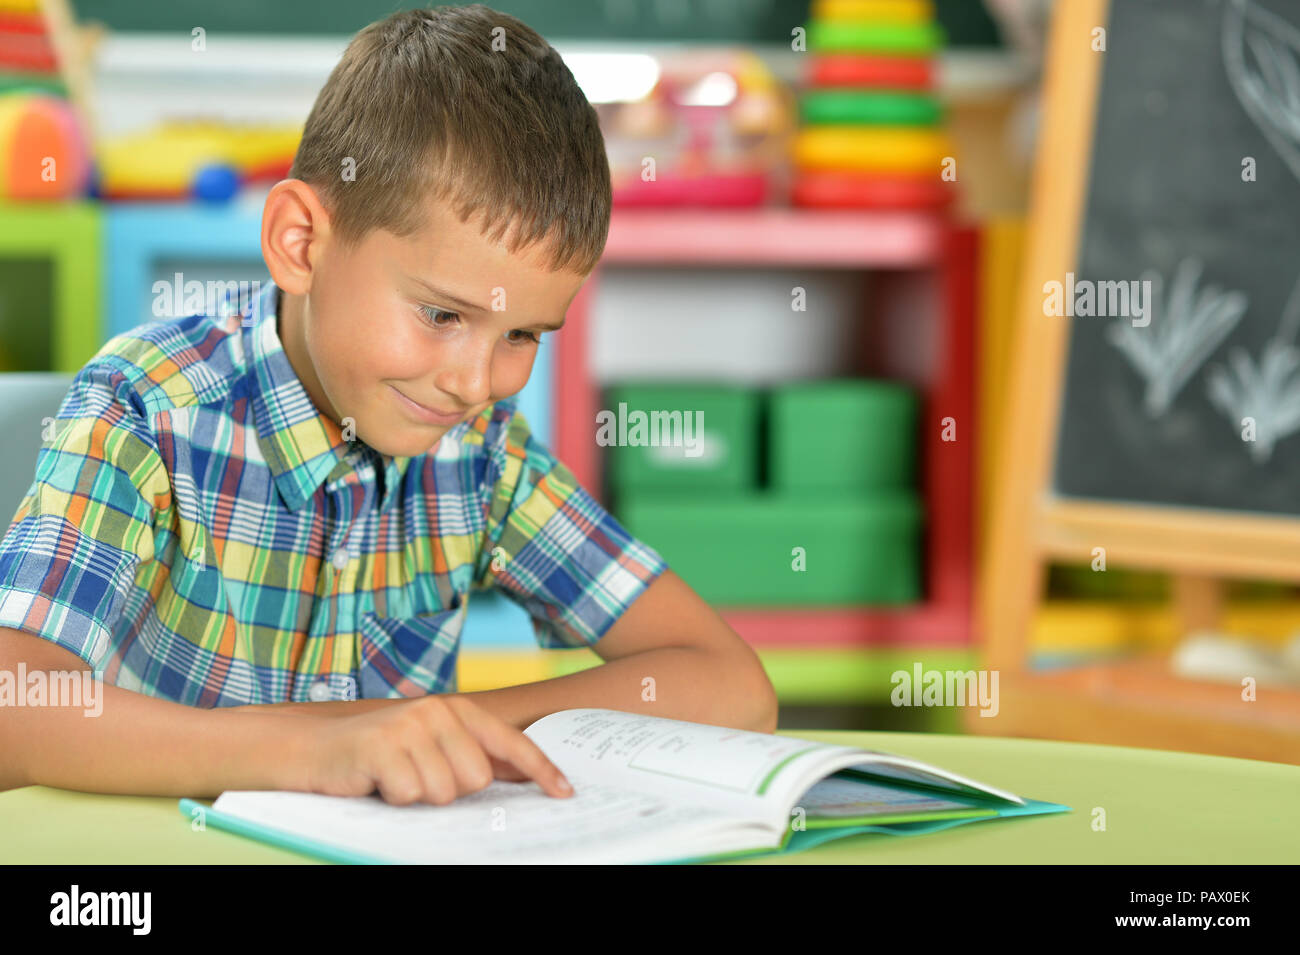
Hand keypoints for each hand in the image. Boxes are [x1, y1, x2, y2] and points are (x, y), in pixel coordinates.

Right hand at [285, 694, 573, 805]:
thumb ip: (472, 754)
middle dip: (451, 789)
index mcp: (455, 710)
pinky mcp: (383, 747)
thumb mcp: (430, 746)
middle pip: (477, 778)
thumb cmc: (378, 754)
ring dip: (420, 797)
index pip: (511, 742)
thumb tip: (523, 774)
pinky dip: (395, 799)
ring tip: (396, 779)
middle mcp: (436, 711)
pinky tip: (378, 782)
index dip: (541, 769)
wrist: (312, 749)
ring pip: (446, 792)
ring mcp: (409, 727)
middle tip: (419, 777)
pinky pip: (411, 796)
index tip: (565, 792)